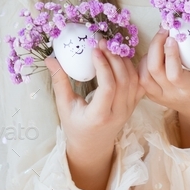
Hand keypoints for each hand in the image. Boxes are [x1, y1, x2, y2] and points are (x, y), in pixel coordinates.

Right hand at [44, 38, 144, 189]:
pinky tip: (121, 57)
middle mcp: (118, 113)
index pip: (108, 87)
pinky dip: (133, 68)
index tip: (94, 50)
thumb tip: (50, 59)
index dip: (104, 66)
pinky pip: (139, 83)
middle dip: (114, 58)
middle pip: (123, 80)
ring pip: (133, 80)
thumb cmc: (75, 126)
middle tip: (103, 43)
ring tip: (110, 48)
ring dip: (123, 61)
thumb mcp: (64, 107)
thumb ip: (59, 82)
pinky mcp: (134, 105)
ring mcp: (129, 110)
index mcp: (99, 116)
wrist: (93, 146)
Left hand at [138, 28, 189, 148]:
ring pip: (144, 74)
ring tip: (160, 40)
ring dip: (148, 54)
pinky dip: (144, 62)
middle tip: (164, 30)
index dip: (171, 55)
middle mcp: (173, 95)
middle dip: (156, 46)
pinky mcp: (152, 96)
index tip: (172, 37)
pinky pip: (141, 78)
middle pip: (155, 71)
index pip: (175, 75)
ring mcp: (160, 97)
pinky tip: (154, 52)